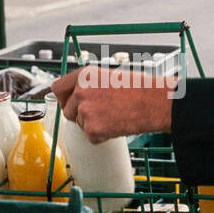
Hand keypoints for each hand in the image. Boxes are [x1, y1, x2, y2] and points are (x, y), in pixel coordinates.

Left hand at [50, 67, 176, 142]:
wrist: (156, 103)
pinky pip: (91, 137)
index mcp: (84, 75)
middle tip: (101, 113)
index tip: (69, 103)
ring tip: (114, 115)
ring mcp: (85, 111)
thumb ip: (89, 84)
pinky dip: (103, 136)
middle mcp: (81, 91)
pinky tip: (117, 124)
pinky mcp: (92, 129)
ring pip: (80, 124)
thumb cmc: (139, 89)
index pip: (57, 88)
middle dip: (79, 115)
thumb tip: (76, 97)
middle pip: (66, 110)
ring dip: (93, 124)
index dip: (63, 98)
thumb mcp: (109, 76)